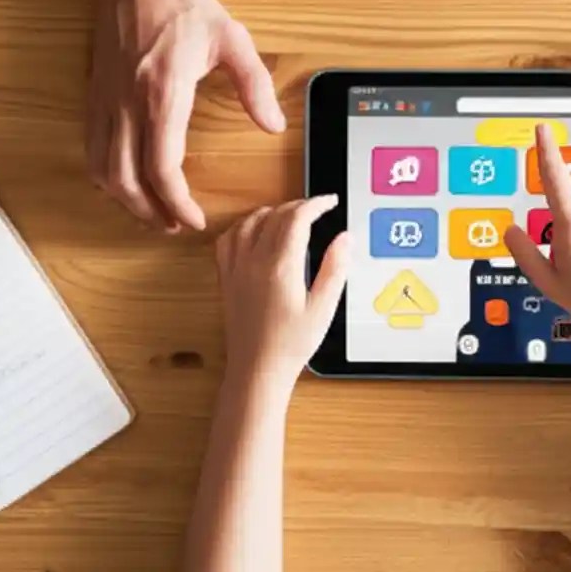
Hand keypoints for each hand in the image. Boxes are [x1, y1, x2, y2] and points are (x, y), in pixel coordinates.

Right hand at [87, 0, 285, 232]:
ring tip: (153, 214)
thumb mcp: (232, 40)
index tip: (194, 219)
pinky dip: (107, 178)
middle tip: (175, 227)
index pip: (162, 167)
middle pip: (127, 181)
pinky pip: (92, 151)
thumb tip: (272, 125)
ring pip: (103, 171)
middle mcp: (127, 104)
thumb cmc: (182, 7)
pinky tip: (127, 185)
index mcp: (162, 94)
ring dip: (126, 201)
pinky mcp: (94, 98)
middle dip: (151, 213)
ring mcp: (105, 102)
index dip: (177, 203)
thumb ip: (255, 86)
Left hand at [215, 195, 350, 383]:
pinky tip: (255, 230)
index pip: (297, 218)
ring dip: (272, 212)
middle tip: (317, 210)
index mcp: (281, 266)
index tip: (330, 202)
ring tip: (290, 215)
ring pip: (250, 221)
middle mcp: (255, 260)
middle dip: (298, 206)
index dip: (316, 204)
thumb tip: (344, 238)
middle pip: (275, 215)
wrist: (257, 370)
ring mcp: (236, 268)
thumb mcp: (323, 309)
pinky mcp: (226, 278)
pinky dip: (243, 226)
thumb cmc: (292, 344)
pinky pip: (228, 239)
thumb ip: (335, 269)